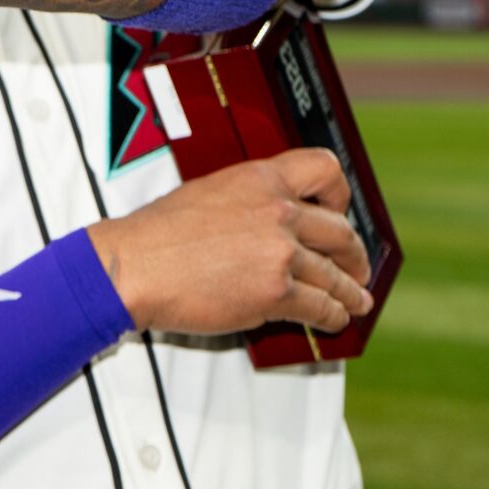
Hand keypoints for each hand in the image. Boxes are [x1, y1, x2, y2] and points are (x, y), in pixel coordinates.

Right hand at [84, 148, 374, 336]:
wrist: (133, 268)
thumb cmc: (155, 235)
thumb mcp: (207, 193)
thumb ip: (247, 200)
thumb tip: (268, 222)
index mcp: (260, 178)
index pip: (324, 169)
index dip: (341, 194)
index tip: (341, 210)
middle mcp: (278, 211)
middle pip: (340, 231)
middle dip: (354, 254)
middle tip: (355, 266)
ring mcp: (280, 252)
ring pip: (335, 275)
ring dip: (350, 292)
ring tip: (355, 300)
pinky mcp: (276, 293)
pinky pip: (321, 306)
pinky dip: (333, 316)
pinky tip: (334, 319)